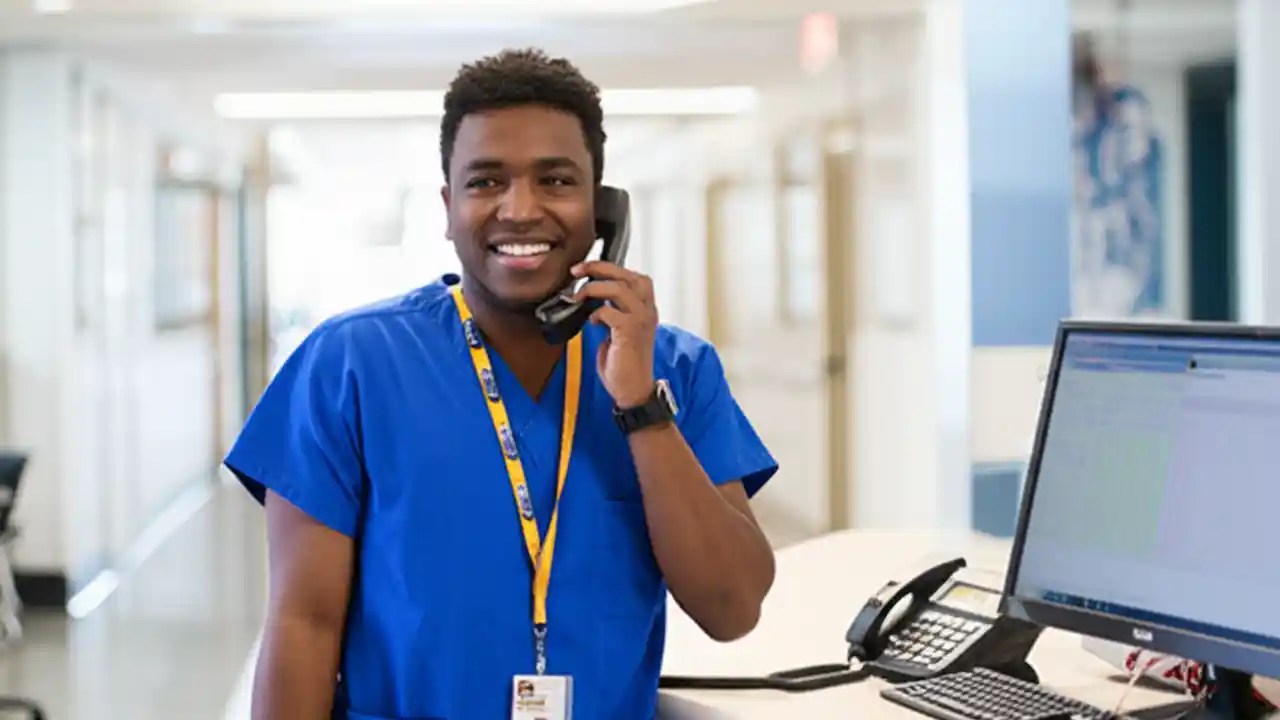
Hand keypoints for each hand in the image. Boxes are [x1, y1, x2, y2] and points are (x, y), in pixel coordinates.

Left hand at [571, 261, 656, 407]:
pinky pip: (608, 311)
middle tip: (577, 271)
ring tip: (580, 297)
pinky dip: (596, 313)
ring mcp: (641, 320)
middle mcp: (647, 310)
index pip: (634, 276)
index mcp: (646, 308)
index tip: (587, 270)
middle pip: (626, 275)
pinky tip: (592, 323)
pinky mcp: (630, 333)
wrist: (633, 389)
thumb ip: (613, 311)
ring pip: (618, 288)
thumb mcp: (620, 330)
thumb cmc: (624, 362)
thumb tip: (591, 296)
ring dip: (593, 289)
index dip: (609, 268)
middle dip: (599, 268)